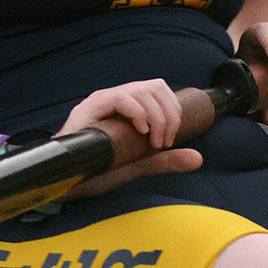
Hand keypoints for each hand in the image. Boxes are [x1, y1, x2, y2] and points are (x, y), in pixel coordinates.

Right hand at [56, 79, 201, 197]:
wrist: (69, 182)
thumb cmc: (101, 169)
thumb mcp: (139, 163)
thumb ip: (166, 159)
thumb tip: (198, 158)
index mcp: (128, 104)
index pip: (160, 88)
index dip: (173, 109)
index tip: (171, 138)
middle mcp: (116, 97)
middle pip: (155, 86)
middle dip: (169, 114)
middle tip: (164, 142)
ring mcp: (102, 100)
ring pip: (141, 90)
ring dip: (156, 116)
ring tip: (152, 142)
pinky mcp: (89, 108)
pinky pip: (121, 97)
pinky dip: (137, 113)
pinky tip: (140, 132)